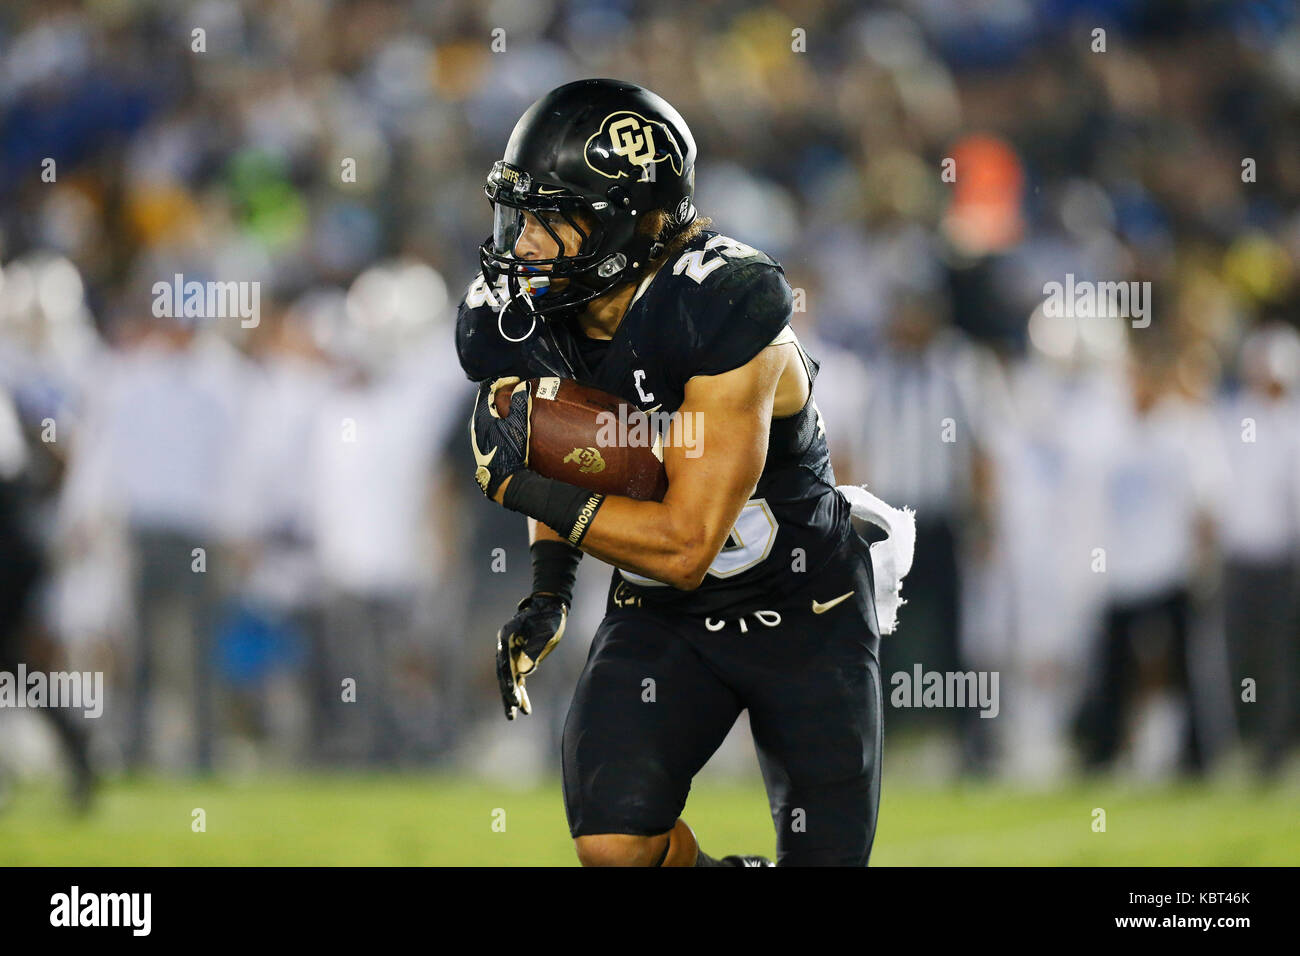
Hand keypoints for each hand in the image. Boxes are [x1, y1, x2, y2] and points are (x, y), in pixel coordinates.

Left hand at [470, 376, 529, 500]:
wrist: (503, 480)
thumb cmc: (511, 451)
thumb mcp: (519, 425)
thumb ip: (520, 403)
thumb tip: (522, 386)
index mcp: (481, 415)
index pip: (486, 388)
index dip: (501, 381)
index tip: (516, 380)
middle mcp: (475, 424)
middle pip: (484, 400)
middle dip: (499, 392)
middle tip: (514, 389)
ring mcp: (477, 436)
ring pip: (485, 413)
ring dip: (497, 406)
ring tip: (512, 405)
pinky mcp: (480, 446)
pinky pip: (486, 424)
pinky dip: (496, 417)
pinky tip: (507, 424)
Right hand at [495, 592, 566, 719]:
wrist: (550, 606)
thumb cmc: (548, 616)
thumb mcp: (546, 629)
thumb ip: (534, 647)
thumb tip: (524, 669)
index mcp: (508, 636)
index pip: (505, 662)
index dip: (508, 679)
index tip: (513, 694)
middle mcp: (505, 646)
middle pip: (503, 674)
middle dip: (507, 694)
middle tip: (511, 711)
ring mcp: (511, 654)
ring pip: (509, 680)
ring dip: (511, 698)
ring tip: (512, 717)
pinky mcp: (520, 660)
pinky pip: (518, 680)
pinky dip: (521, 694)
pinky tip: (526, 709)